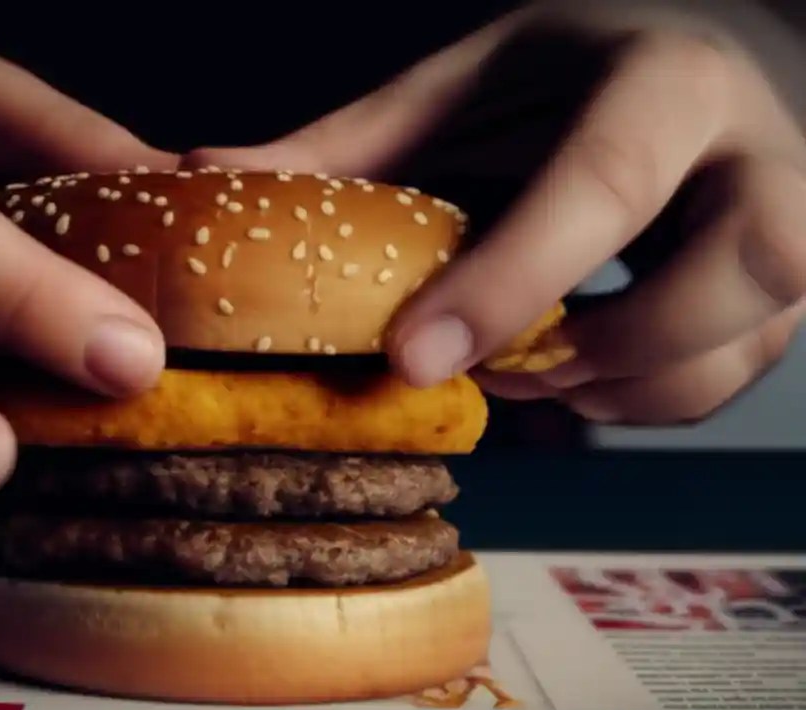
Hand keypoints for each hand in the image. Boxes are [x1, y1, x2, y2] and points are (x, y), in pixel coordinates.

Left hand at [186, 1, 805, 424]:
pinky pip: (730, 377)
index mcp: (664, 78)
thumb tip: (211, 170)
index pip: (603, 182)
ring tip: (526, 366)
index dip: (506, 281)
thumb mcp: (467, 83)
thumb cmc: (573, 69)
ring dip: (615, 387)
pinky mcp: (786, 289)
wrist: (697, 60)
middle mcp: (754, 148)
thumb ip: (354, 141)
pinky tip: (575, 372)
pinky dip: (642, 399)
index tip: (410, 356)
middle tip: (501, 365)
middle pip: (737, 268)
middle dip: (601, 346)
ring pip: (738, 347)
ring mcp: (792, 220)